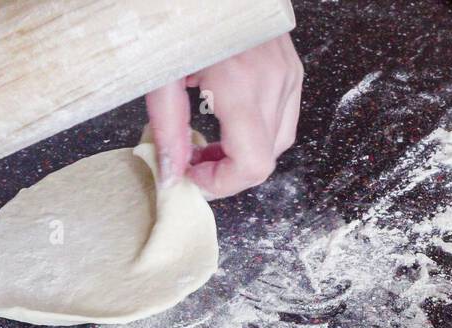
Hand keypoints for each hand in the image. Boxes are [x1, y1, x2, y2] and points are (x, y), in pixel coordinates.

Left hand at [145, 33, 302, 198]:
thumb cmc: (178, 14)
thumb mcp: (160, 73)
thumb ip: (168, 129)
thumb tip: (173, 176)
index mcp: (239, 82)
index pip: (252, 165)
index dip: (222, 185)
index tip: (193, 180)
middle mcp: (273, 79)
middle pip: (265, 161)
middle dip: (227, 173)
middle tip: (192, 164)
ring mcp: (288, 72)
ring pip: (278, 144)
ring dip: (242, 156)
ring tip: (207, 145)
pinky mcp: (291, 66)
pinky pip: (283, 119)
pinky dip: (256, 133)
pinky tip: (226, 124)